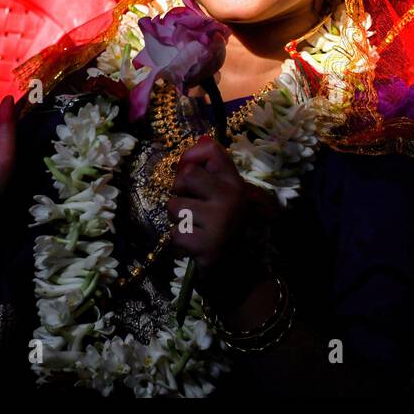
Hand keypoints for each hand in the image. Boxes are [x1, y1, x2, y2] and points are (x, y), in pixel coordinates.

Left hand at [167, 136, 266, 290]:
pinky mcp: (205, 243)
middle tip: (190, 207)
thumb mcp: (225, 197)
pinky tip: (195, 246)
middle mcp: (231, 196)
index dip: (190, 157)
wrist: (238, 274)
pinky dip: (180, 241)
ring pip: (174, 206)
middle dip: (178, 192)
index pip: (210, 149)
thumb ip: (211, 171)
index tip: (189, 174)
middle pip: (186, 175)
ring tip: (195, 229)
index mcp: (236, 182)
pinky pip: (175, 233)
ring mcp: (219, 220)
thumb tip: (200, 139)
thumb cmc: (226, 230)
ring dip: (178, 220)